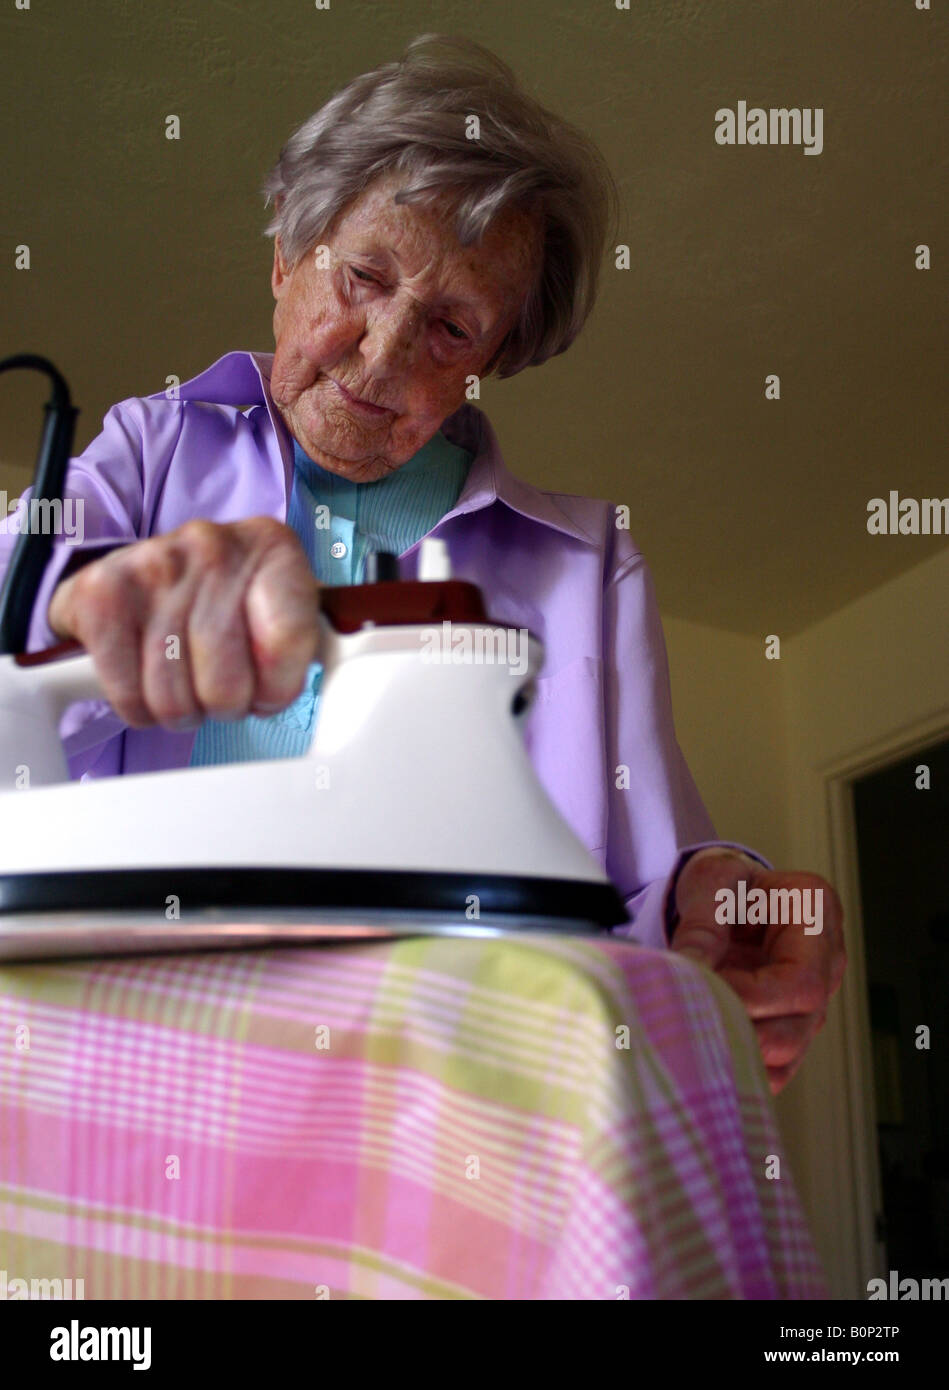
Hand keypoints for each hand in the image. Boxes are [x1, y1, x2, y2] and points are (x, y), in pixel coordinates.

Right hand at [47, 517, 320, 729]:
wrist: (134, 573)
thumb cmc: (217, 599)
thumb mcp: (275, 607)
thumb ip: (307, 639)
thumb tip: (343, 671)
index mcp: (273, 548)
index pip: (289, 644)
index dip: (277, 690)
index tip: (268, 691)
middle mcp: (214, 546)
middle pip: (227, 686)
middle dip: (223, 706)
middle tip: (217, 688)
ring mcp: (155, 565)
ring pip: (174, 697)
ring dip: (179, 710)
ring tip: (182, 682)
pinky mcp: (102, 593)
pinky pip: (128, 693)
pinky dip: (136, 706)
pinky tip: (144, 679)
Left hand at [670, 849, 845, 1093]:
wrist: (728, 896)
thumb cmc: (727, 883)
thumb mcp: (712, 882)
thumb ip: (703, 924)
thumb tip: (688, 970)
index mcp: (816, 916)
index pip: (802, 983)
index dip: (753, 998)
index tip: (705, 987)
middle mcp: (826, 965)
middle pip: (796, 1030)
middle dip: (737, 1030)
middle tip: (688, 1014)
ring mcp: (812, 1003)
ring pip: (784, 1058)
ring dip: (733, 1050)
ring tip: (690, 1026)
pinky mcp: (790, 1028)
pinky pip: (771, 1068)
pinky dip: (736, 1064)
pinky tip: (700, 1042)